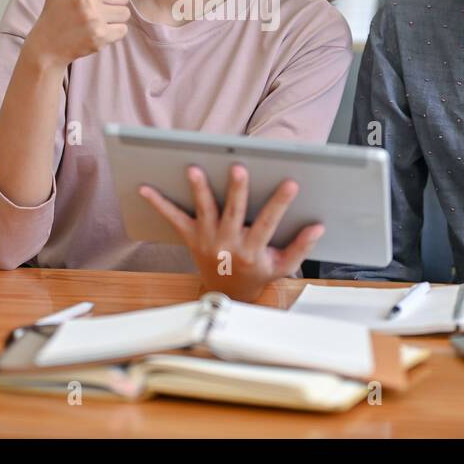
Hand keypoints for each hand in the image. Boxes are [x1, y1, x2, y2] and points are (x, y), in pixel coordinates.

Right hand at [23, 0, 130, 69]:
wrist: (47, 44)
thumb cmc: (57, 8)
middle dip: (111, 5)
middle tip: (90, 12)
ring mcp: (93, 16)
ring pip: (125, 14)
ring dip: (112, 20)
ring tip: (91, 22)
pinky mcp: (99, 36)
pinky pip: (122, 31)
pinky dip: (112, 34)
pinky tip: (93, 34)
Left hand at [138, 163, 324, 302]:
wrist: (227, 295)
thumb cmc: (257, 275)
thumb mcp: (283, 267)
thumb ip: (301, 247)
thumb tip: (318, 227)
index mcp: (252, 251)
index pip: (269, 223)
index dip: (280, 203)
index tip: (291, 183)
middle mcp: (228, 245)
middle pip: (233, 213)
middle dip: (237, 191)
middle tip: (239, 169)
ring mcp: (208, 240)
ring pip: (204, 211)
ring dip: (199, 190)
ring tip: (194, 170)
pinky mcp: (191, 238)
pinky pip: (173, 219)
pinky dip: (158, 203)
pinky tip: (145, 187)